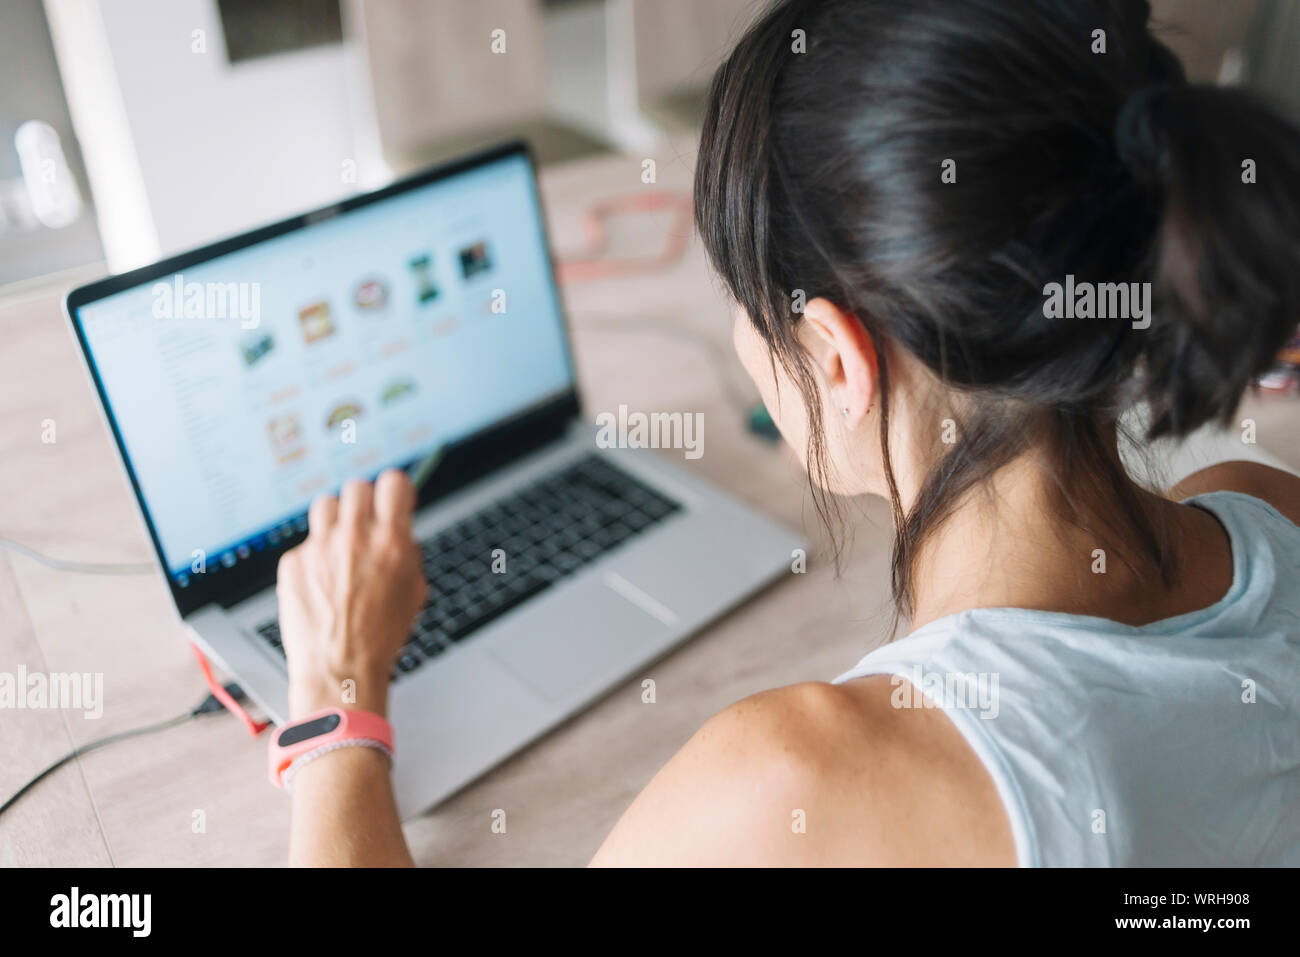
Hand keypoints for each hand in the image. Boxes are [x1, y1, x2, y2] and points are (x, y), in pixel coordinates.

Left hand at [276, 470, 426, 718]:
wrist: (340, 668)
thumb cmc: (381, 636)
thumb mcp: (413, 591)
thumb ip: (406, 552)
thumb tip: (399, 529)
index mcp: (391, 542)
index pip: (393, 482)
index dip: (395, 489)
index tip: (393, 498)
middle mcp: (355, 538)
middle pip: (356, 487)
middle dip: (364, 501)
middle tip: (365, 521)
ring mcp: (320, 548)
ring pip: (326, 504)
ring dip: (336, 518)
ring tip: (339, 541)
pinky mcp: (293, 562)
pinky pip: (306, 542)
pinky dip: (315, 555)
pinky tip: (321, 578)